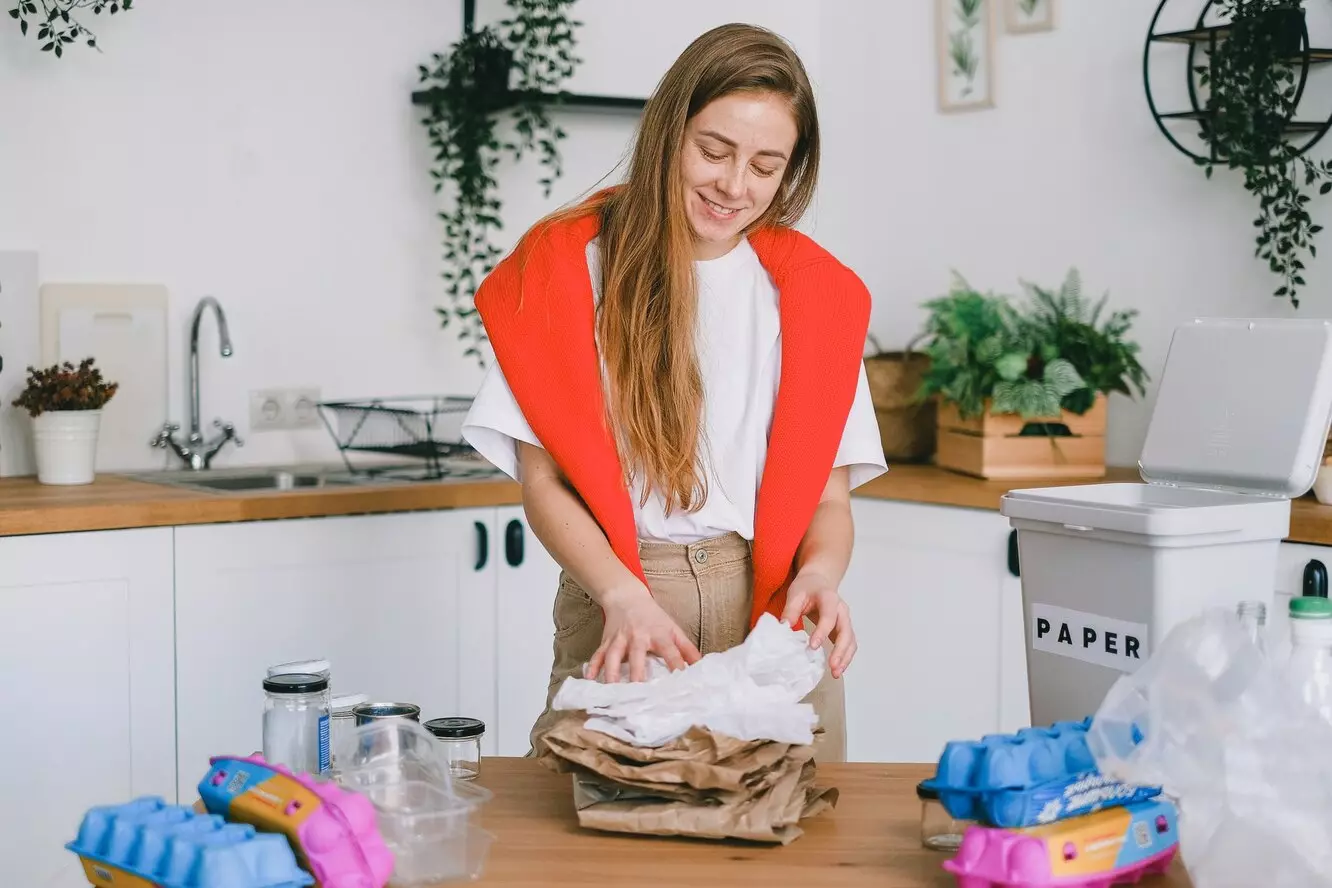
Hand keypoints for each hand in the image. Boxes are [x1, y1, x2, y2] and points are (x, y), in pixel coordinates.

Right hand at [586, 584, 701, 682]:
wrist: (627, 598)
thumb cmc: (654, 617)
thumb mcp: (674, 629)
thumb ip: (688, 649)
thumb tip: (702, 666)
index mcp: (658, 634)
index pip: (669, 651)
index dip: (676, 664)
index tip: (681, 680)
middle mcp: (637, 636)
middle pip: (636, 654)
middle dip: (637, 672)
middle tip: (639, 692)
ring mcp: (619, 639)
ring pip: (612, 656)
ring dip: (611, 672)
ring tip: (612, 690)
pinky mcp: (606, 641)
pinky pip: (598, 654)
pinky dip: (593, 666)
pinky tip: (590, 678)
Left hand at [781, 568, 856, 678]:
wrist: (819, 580)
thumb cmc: (806, 587)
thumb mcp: (795, 594)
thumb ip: (790, 610)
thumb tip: (784, 628)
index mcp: (829, 598)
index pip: (829, 617)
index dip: (822, 632)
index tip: (812, 646)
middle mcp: (841, 609)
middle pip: (846, 631)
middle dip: (841, 650)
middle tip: (832, 666)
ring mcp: (845, 619)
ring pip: (851, 640)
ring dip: (846, 657)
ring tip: (836, 673)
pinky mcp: (844, 628)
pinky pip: (850, 643)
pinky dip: (846, 657)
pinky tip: (838, 669)